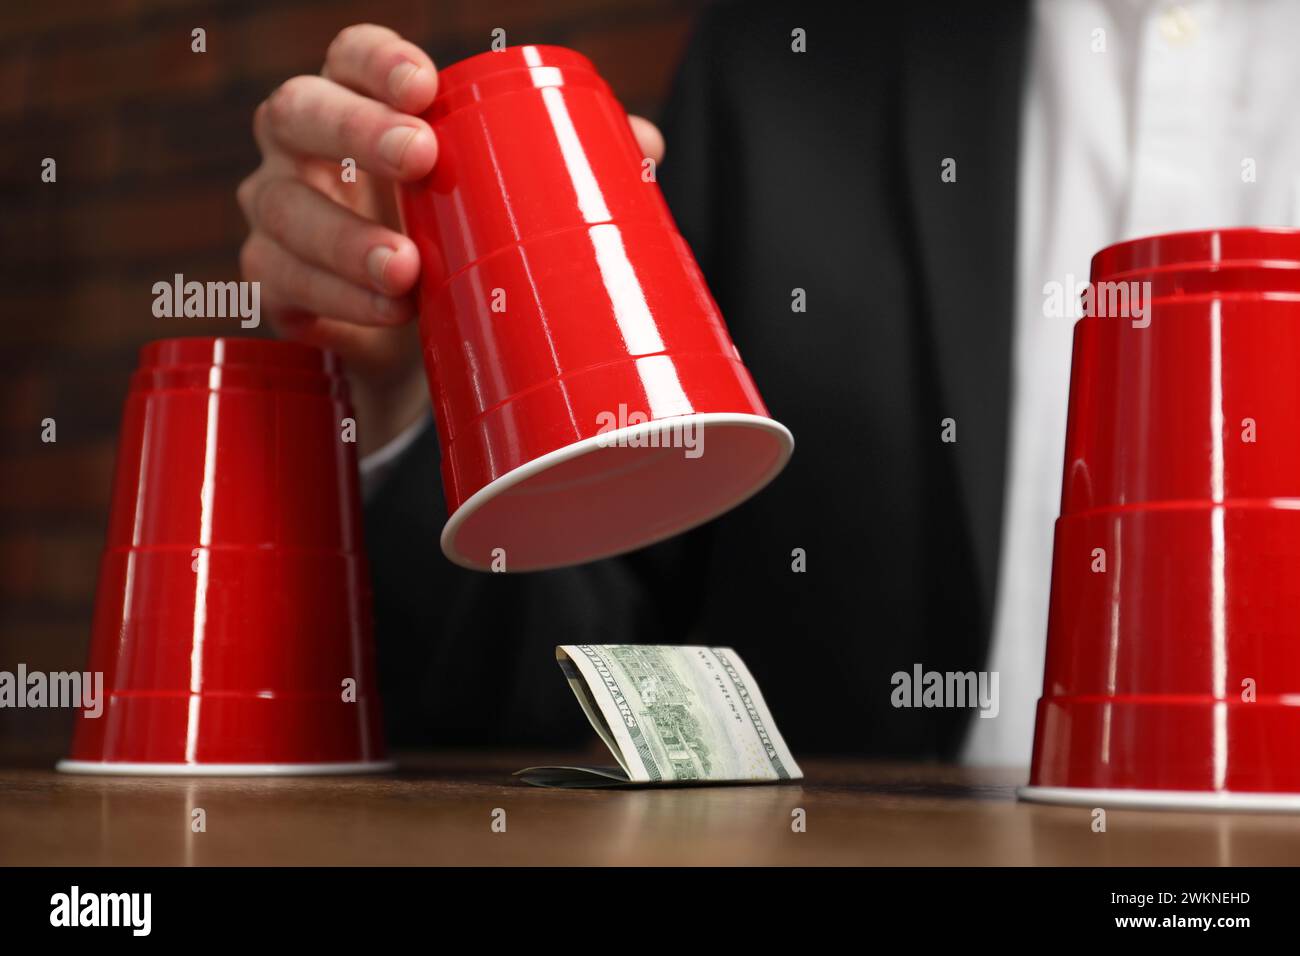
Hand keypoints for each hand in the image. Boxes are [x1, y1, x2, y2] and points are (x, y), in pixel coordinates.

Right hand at [238, 24, 665, 454]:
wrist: (414, 347)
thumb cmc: (459, 248)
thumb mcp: (505, 207)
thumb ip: (565, 167)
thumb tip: (645, 144)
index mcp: (362, 108)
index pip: (350, 57)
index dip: (378, 63)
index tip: (426, 89)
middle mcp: (304, 149)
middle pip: (296, 111)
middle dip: (355, 129)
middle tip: (420, 159)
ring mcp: (280, 216)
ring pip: (281, 207)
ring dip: (345, 239)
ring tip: (410, 270)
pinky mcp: (279, 287)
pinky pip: (282, 284)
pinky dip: (337, 299)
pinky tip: (390, 313)